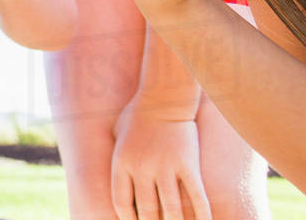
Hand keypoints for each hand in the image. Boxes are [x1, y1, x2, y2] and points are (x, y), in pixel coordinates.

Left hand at [111, 100, 210, 219]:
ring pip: (171, 210)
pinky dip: (202, 215)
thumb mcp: (115, 135)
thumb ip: (114, 158)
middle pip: (147, 211)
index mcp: (122, 163)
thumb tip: (104, 174)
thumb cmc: (136, 116)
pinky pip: (197, 197)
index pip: (121, 203)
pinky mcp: (188, 165)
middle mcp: (142, 168)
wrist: (163, 97)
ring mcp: (166, 167)